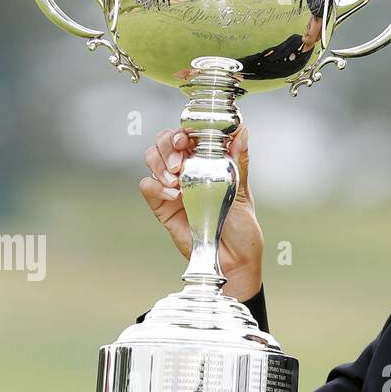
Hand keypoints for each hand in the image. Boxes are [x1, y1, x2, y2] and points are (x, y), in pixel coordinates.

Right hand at [140, 124, 263, 303]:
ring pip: (152, 159)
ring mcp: (173, 188)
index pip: (188, 135)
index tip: (187, 138)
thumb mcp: (243, 191)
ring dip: (160, 163)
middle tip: (180, 162)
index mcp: (207, 162)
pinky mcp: (162, 207)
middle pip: (164, 142)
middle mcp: (187, 171)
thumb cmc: (242, 228)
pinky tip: (173, 195)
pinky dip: (155, 186)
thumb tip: (242, 131)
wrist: (234, 261)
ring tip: (177, 180)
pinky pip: (147, 187)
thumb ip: (239, 161)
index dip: (183, 131)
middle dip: (168, 145)